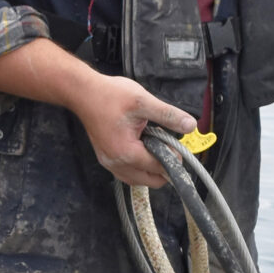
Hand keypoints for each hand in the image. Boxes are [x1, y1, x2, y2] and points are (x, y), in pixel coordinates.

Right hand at [70, 74, 194, 187]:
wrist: (82, 92)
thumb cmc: (110, 95)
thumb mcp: (143, 102)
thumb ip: (168, 115)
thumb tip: (191, 126)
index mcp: (126, 153)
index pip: (158, 168)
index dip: (173, 159)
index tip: (179, 145)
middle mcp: (115, 164)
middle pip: (149, 180)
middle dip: (164, 169)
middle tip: (170, 148)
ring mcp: (108, 163)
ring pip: (138, 179)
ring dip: (151, 170)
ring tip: (158, 149)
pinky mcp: (105, 158)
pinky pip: (127, 173)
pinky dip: (139, 167)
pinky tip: (144, 151)